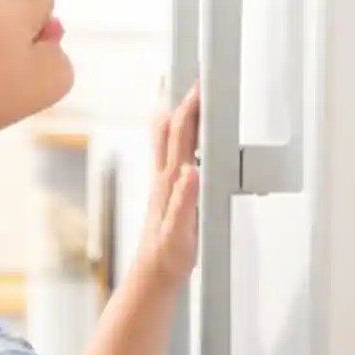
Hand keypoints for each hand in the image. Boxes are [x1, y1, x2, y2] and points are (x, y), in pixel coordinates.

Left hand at [137, 81, 200, 288]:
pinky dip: (177, 136)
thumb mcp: (180, 233)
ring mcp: (164, 182)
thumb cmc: (168, 257)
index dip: (191, 107)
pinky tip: (185, 136)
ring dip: (176, 113)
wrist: (154, 275)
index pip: (182, 135)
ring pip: (166, 138)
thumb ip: (185, 202)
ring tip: (183, 95)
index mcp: (170, 182)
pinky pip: (170, 154)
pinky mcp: (167, 192)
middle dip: (181, 100)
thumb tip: (192, 171)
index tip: (201, 85)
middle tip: (192, 79)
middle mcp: (165, 177)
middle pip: (170, 128)